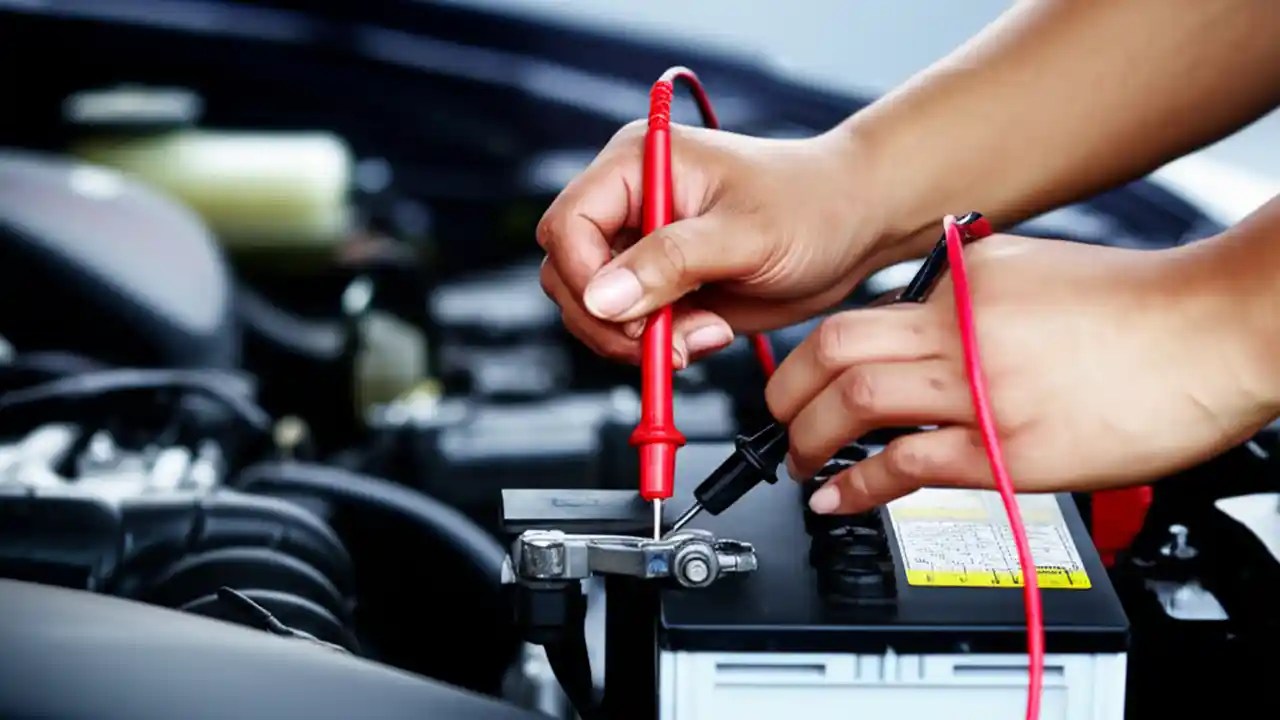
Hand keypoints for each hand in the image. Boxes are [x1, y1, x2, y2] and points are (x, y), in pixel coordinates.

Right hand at [536, 121, 887, 367]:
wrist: (854, 227)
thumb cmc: (812, 206)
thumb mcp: (745, 235)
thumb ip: (671, 262)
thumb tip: (602, 297)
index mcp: (639, 164)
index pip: (568, 225)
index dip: (585, 278)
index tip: (629, 316)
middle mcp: (630, 203)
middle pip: (568, 274)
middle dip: (610, 320)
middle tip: (664, 339)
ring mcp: (643, 248)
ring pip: (594, 309)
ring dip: (639, 339)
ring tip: (701, 336)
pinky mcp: (662, 286)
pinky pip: (631, 330)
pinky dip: (661, 346)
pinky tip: (709, 334)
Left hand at [765, 234, 1279, 513]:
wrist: (1213, 329)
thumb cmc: (1138, 304)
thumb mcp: (1033, 269)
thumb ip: (970, 290)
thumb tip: (922, 311)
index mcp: (963, 281)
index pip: (857, 315)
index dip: (812, 356)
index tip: (800, 381)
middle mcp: (960, 327)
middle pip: (834, 350)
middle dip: (785, 394)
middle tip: (775, 423)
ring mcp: (981, 387)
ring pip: (857, 403)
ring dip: (809, 439)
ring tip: (798, 463)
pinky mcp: (1009, 447)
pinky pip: (908, 463)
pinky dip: (858, 484)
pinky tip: (839, 496)